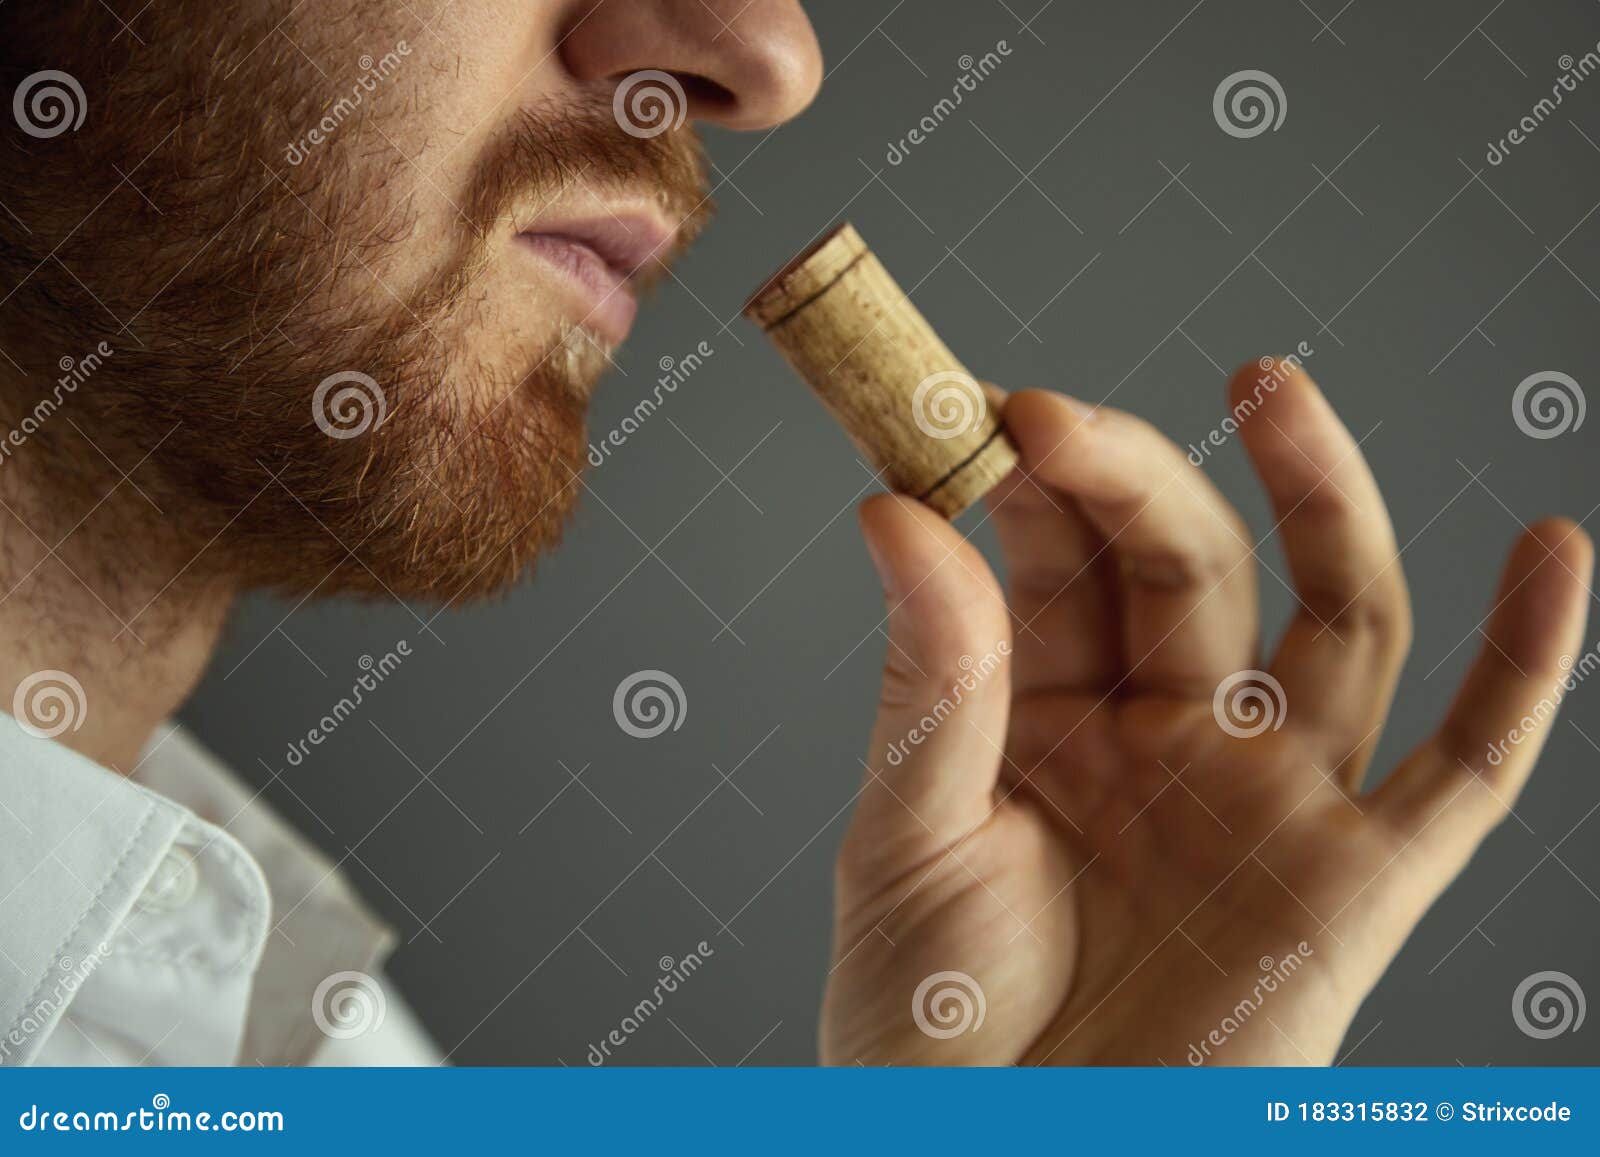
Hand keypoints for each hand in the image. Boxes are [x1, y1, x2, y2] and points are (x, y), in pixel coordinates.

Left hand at [821, 360, 1591, 1065]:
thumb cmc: (932, 1027)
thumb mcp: (911, 838)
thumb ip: (932, 682)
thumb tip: (895, 513)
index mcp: (1053, 717)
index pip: (1060, 558)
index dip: (1030, 480)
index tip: (977, 409)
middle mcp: (1170, 737)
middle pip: (1186, 561)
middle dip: (1129, 477)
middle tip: (1051, 415)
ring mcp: (1269, 798)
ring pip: (1330, 614)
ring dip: (1320, 495)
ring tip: (1267, 383)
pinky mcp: (1355, 882)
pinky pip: (1465, 767)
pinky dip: (1525, 662)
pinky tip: (1554, 548)